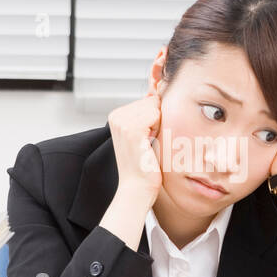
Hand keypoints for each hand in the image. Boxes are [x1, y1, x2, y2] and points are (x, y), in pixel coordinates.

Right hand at [107, 88, 163, 204]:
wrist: (137, 188)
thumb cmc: (145, 164)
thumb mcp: (146, 133)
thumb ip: (149, 111)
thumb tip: (160, 88)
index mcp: (117, 115)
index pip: (149, 101)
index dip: (155, 120)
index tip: (145, 139)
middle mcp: (116, 116)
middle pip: (153, 102)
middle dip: (157, 122)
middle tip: (147, 144)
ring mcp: (122, 121)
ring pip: (155, 107)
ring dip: (158, 127)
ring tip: (147, 145)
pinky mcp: (131, 129)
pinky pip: (156, 115)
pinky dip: (157, 130)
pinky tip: (148, 145)